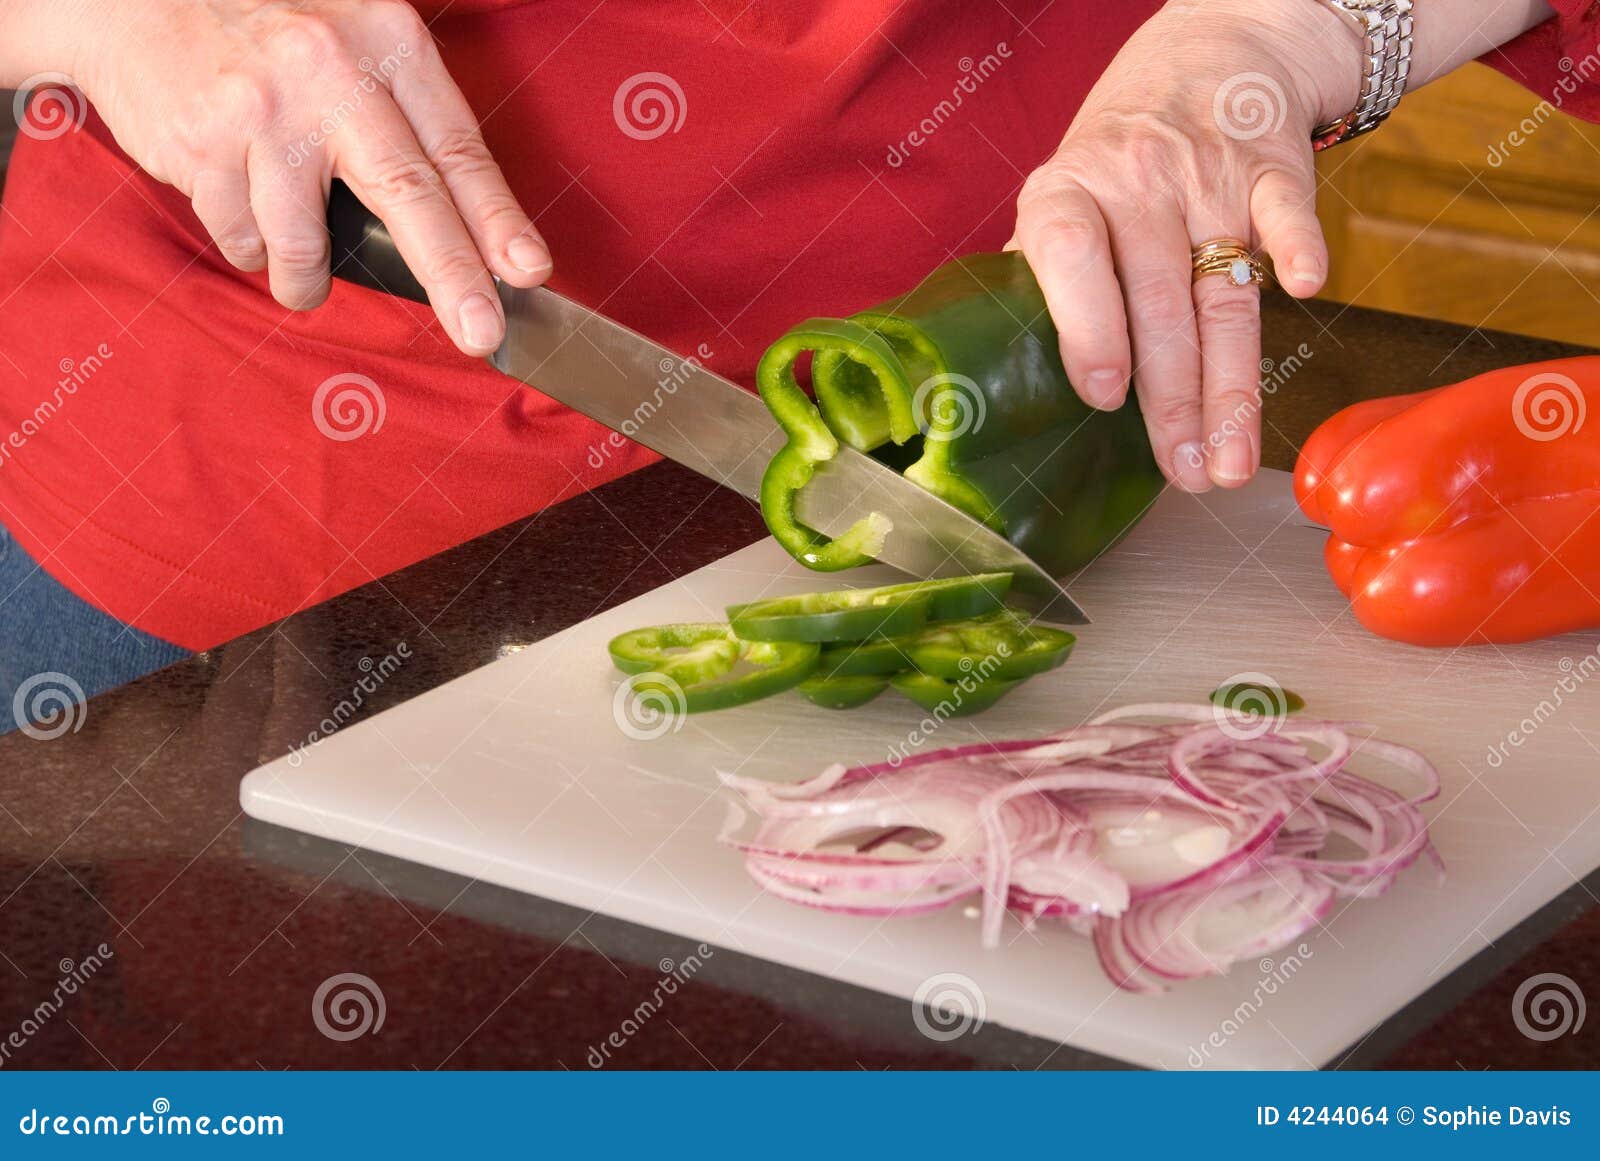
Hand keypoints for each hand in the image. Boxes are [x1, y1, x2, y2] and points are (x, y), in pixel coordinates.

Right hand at [72, 0, 549, 354]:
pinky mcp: (203, 144)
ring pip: (308, 244)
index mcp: (386, 42)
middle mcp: (329, 70)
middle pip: (407, 193)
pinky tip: (242, 202)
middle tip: (481, 334)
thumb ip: (410, 118)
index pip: (457, 148)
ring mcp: (263, 110)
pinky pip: (244, 240)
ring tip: (301, 268)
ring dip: (308, 280)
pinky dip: (251, 246)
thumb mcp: (357, 43)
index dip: (497, 219)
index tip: (528, 271)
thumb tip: (476, 236)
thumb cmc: (267, 28)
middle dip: (452, 276)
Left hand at [1011, 0, 1359, 489]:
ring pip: (1224, 292)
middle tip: (1184, 473)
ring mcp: (1208, 178)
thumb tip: (999, 373)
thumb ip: (1044, 277)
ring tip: (1228, 460)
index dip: (1086, 326)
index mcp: (1067, 194)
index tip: (1102, 395)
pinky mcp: (1273, 171)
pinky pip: (1287, 213)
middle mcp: (1135, 183)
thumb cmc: (1117, 159)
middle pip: (1158, 303)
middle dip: (1172, 400)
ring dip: (1232, 384)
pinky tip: (1304, 294)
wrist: (1206, 58)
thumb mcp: (1061, 198)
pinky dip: (1297, 249)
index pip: (1071, 256)